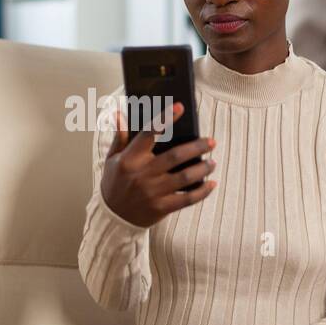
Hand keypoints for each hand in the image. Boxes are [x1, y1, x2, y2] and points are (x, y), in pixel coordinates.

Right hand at [100, 101, 216, 228]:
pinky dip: (202, 192)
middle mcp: (142, 174)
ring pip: (185, 177)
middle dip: (197, 147)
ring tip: (212, 162)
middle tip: (211, 142)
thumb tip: (118, 114)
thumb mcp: (112, 159)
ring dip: (203, 169)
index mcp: (130, 159)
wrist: (113, 217)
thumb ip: (119, 137)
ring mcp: (152, 192)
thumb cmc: (114, 183)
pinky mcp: (161, 208)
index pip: (149, 133)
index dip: (165, 119)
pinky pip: (187, 199)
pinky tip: (211, 184)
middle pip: (176, 156)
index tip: (180, 107)